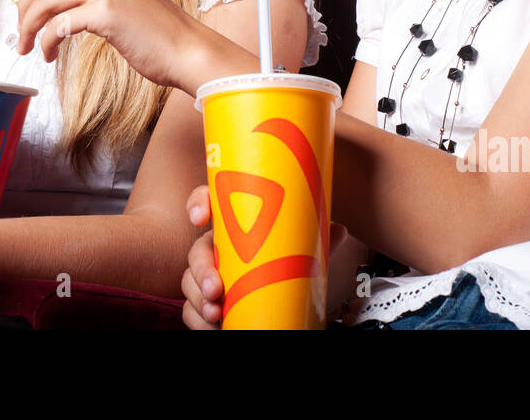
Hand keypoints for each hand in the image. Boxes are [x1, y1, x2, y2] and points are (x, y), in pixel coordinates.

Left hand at [4, 0, 216, 91]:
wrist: (187, 50)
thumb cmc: (157, 34)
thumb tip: (53, 2)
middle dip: (23, 5)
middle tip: (17, 31)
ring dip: (29, 26)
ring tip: (27, 47)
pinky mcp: (107, 12)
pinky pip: (59, 24)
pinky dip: (47, 41)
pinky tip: (50, 55)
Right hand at [180, 184, 347, 329]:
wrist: (281, 310)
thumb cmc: (284, 272)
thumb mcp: (301, 256)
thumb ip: (315, 242)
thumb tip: (339, 230)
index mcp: (235, 227)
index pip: (209, 204)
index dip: (198, 203)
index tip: (200, 217)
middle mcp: (217, 250)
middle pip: (197, 251)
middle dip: (201, 269)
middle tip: (216, 289)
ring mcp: (208, 277)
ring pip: (189, 282)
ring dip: (198, 299)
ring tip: (215, 313)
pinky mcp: (205, 304)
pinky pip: (190, 310)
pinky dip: (197, 319)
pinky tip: (212, 326)